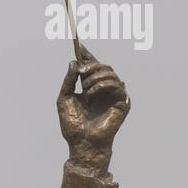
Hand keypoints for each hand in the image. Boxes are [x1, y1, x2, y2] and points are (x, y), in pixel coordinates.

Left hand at [58, 47, 129, 171]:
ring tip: (85, 92)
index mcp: (91, 88)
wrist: (81, 144)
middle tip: (80, 73)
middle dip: (90, 67)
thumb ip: (68, 80)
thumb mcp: (64, 99)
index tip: (79, 44)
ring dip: (95, 78)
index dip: (87, 55)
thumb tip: (73, 62)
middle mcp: (104, 89)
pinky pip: (117, 84)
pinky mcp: (122, 102)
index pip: (92, 67)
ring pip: (110, 72)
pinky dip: (102, 86)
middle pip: (103, 66)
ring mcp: (114, 95)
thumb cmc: (73, 126)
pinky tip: (92, 95)